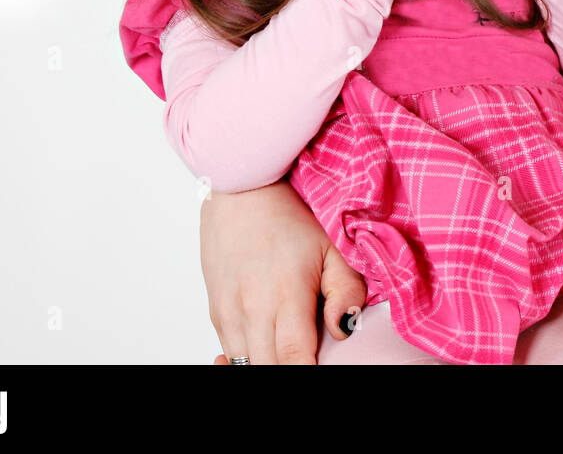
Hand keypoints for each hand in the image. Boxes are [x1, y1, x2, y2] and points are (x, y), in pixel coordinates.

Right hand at [201, 179, 367, 364]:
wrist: (241, 190)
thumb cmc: (288, 217)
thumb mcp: (330, 247)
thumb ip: (346, 291)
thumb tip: (343, 329)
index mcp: (285, 295)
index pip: (294, 360)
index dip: (308, 372)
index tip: (320, 364)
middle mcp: (251, 310)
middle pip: (269, 368)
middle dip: (290, 367)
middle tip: (311, 352)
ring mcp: (229, 313)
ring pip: (247, 364)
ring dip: (269, 362)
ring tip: (290, 346)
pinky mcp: (216, 312)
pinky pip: (231, 351)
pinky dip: (250, 356)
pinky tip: (268, 342)